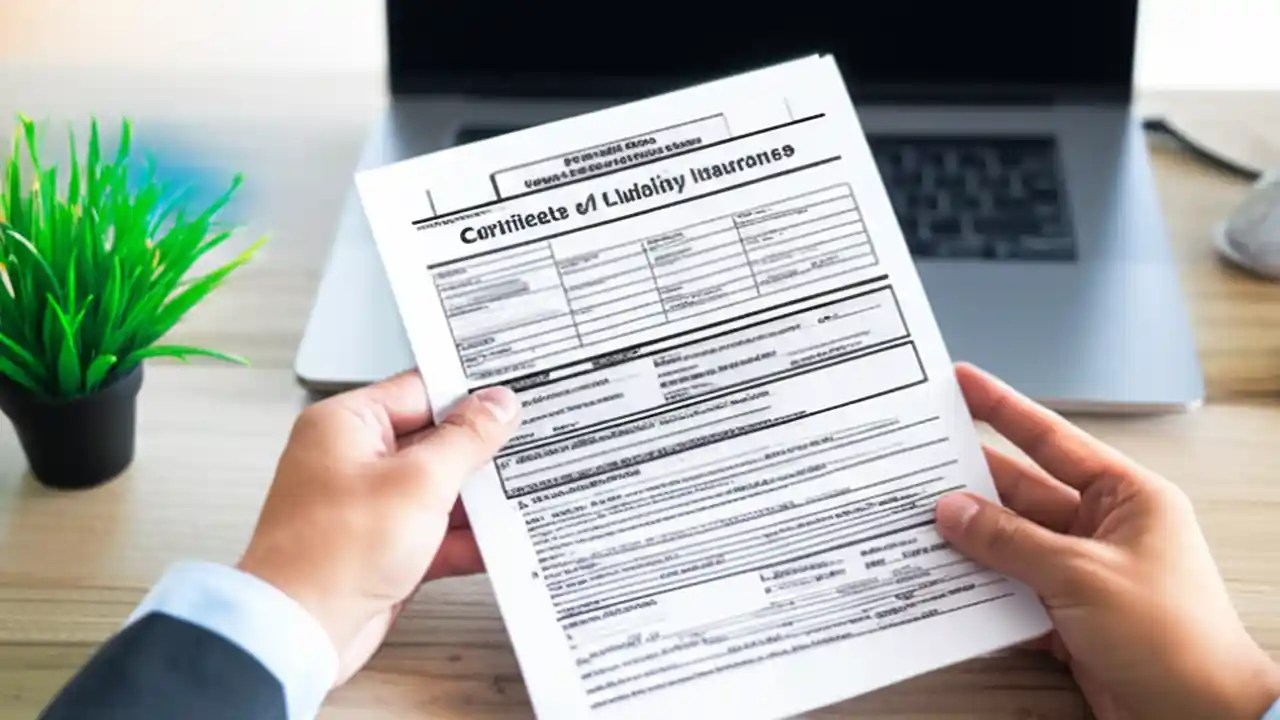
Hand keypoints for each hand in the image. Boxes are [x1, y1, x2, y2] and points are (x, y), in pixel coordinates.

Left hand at [236, 371, 519, 682]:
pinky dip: (465, 538)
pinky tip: (502, 540)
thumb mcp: (419, 481)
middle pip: (434, 440)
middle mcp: (354, 460)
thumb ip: (465, 439)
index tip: (515, 394)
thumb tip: (497, 405)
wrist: (300, 633)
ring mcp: (369, 506)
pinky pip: (434, 532)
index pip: (420, 390)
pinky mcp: (383, 547)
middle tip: (531, 443)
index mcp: (348, 425)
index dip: (469, 392)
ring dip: (478, 498)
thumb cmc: (333, 552)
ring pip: (439, 489)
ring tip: (528, 490)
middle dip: (481, 450)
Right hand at [935, 363, 1279, 719]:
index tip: (962, 382)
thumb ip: (1010, 541)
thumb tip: (953, 511)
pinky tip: (944, 579)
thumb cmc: (1175, 640)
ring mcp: (1083, 571)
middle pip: (1022, 492)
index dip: (1003, 407)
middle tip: (917, 459)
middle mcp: (1104, 527)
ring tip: (916, 522)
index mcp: (1127, 496)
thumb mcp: (1083, 576)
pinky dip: (979, 585)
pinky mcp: (1067, 615)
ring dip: (969, 538)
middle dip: (970, 481)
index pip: (1053, 439)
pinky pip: (1010, 587)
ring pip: (1009, 542)